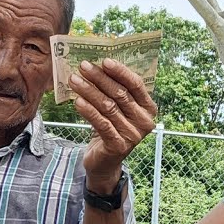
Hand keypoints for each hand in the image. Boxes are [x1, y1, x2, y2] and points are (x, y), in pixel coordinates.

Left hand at [69, 58, 157, 192]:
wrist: (104, 163)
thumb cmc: (110, 129)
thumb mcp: (116, 110)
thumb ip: (114, 91)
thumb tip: (98, 64)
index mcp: (149, 109)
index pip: (136, 85)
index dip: (120, 71)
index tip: (104, 60)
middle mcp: (144, 122)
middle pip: (120, 94)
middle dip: (99, 78)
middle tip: (83, 66)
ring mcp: (133, 135)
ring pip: (108, 107)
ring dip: (89, 91)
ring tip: (74, 80)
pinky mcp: (118, 145)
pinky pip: (101, 123)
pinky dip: (88, 110)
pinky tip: (76, 100)